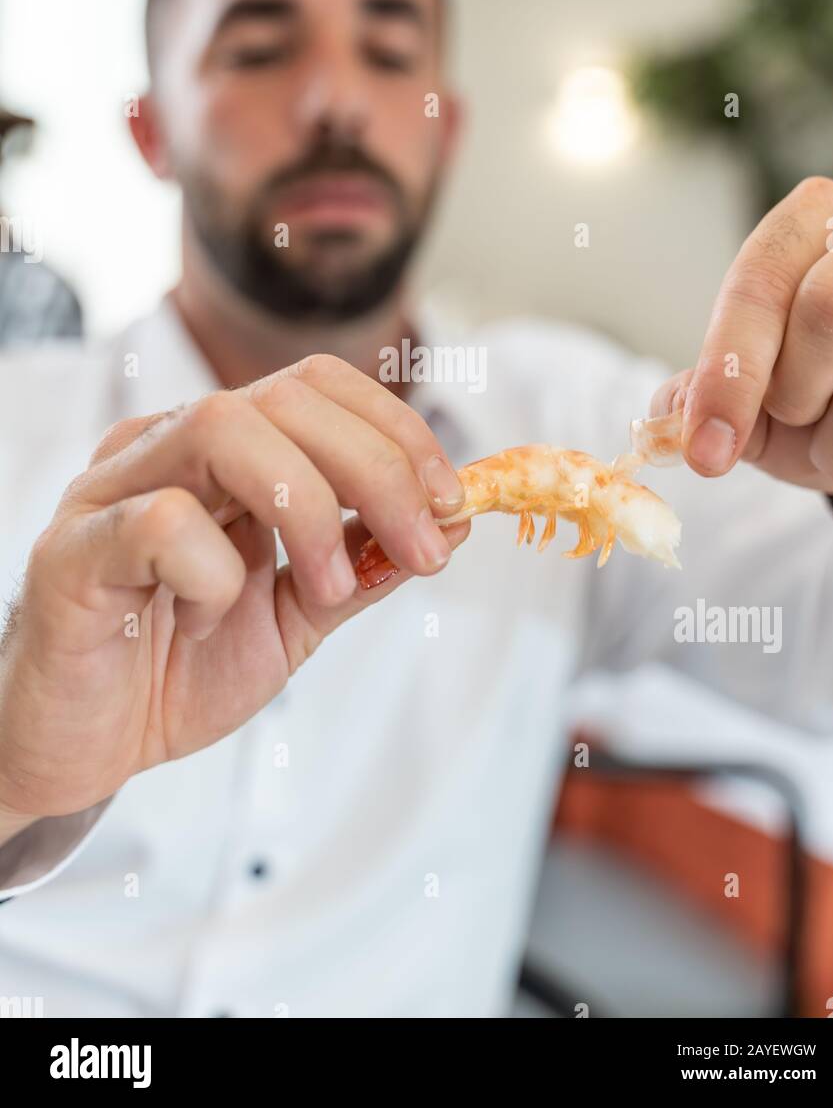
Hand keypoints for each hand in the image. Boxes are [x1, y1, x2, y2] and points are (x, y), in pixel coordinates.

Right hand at [0, 355, 467, 832]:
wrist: (87, 750)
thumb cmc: (179, 668)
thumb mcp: (296, 617)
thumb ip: (363, 565)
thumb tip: (456, 521)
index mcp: (221, 452)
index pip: (317, 387)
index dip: (396, 430)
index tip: (452, 502)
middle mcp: (165, 448)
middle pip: (284, 397)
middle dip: (377, 467)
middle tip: (423, 548)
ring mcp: (113, 489)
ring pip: (221, 425)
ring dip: (307, 504)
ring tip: (330, 586)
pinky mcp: (72, 550)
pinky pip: (160, 521)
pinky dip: (214, 572)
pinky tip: (205, 623)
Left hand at [651, 176, 832, 493]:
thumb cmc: (804, 380)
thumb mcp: (743, 382)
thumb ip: (699, 391)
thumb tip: (672, 413)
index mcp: (811, 220)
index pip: (761, 283)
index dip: (729, 370)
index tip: (706, 446)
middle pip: (831, 308)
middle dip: (789, 387)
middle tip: (783, 410)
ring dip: (824, 432)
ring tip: (822, 422)